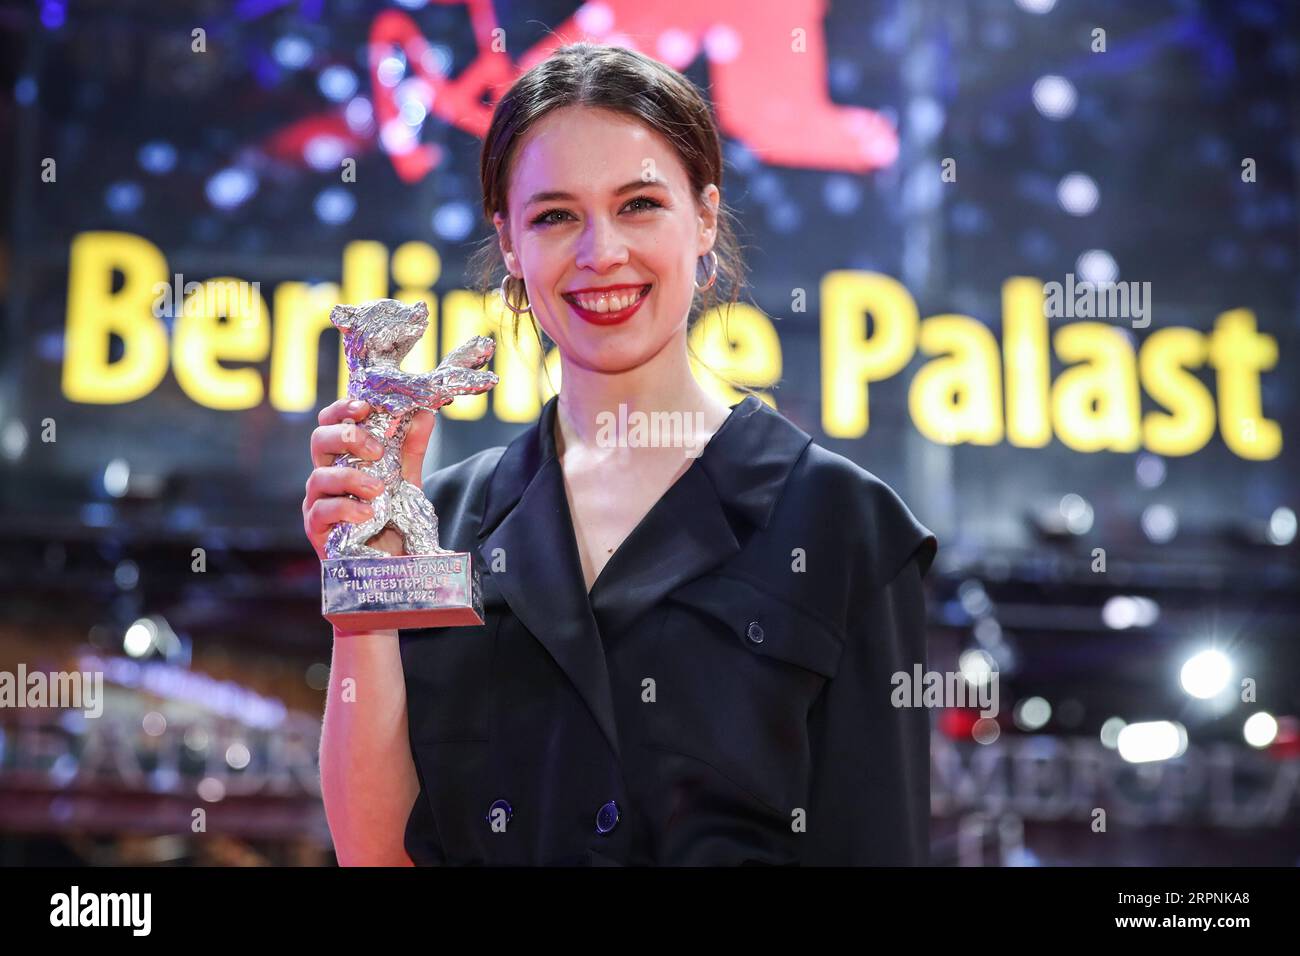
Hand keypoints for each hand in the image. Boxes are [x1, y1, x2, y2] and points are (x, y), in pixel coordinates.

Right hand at [303, 398, 436, 559]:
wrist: (392, 562)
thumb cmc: (391, 518)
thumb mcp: (407, 478)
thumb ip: (412, 447)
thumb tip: (423, 413)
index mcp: (343, 456)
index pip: (331, 422)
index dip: (342, 409)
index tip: (364, 407)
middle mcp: (326, 473)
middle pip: (319, 439)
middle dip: (348, 437)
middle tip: (377, 450)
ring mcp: (317, 500)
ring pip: (319, 476)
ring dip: (351, 478)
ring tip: (378, 490)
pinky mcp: (316, 528)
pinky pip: (321, 511)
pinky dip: (345, 509)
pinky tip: (367, 514)